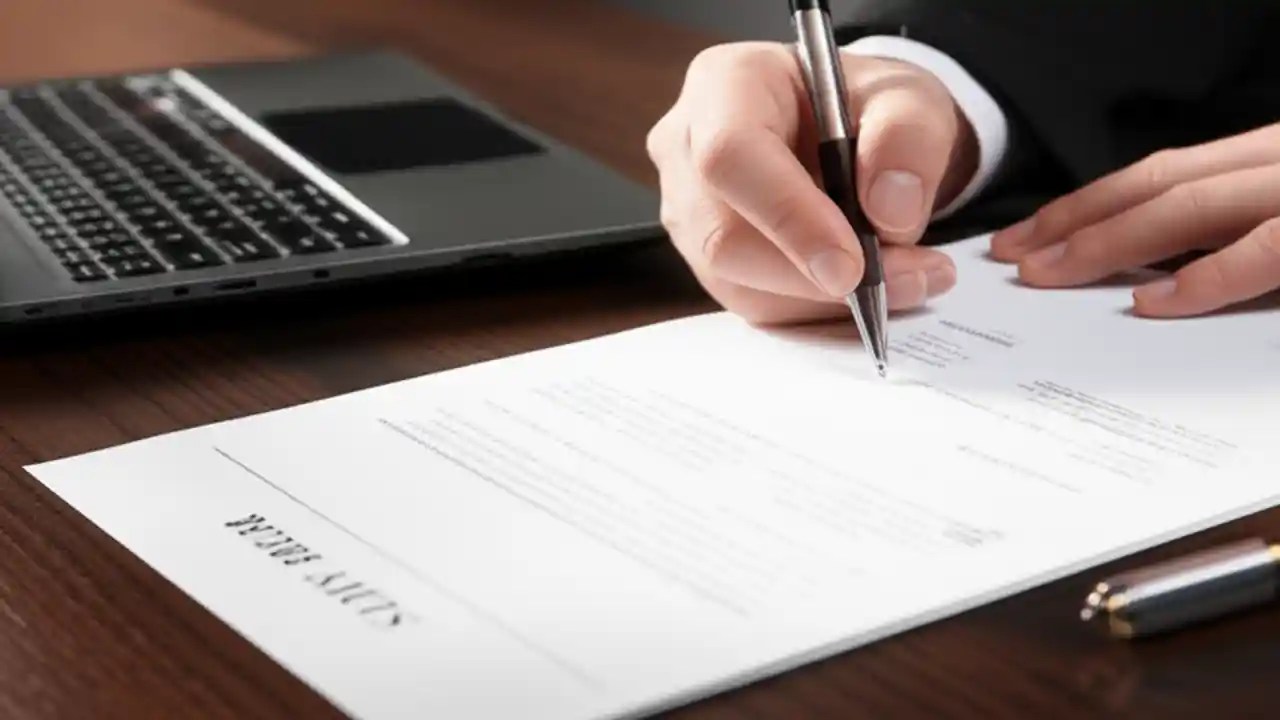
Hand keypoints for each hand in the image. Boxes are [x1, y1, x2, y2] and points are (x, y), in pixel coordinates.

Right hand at [646, 42, 975, 324]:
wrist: (853, 132)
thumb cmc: (866, 106)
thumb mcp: (908, 97)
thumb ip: (908, 139)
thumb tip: (890, 211)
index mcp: (724, 85)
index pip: (730, 154)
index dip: (787, 215)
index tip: (852, 264)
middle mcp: (687, 148)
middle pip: (723, 236)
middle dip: (814, 276)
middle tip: (907, 277)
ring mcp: (689, 211)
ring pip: (739, 282)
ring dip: (827, 298)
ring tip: (910, 278)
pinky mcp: (707, 262)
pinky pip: (756, 304)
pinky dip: (819, 308)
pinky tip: (871, 286)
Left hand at [991, 122, 1279, 316]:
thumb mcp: (1274, 219)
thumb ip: (1224, 236)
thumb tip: (1150, 275)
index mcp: (1265, 161)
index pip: (1161, 176)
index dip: (1085, 205)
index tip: (1022, 238)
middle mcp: (1276, 165)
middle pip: (1160, 186)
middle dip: (1076, 221)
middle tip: (1014, 260)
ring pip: (1192, 209)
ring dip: (1111, 242)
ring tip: (1049, 274)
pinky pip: (1264, 249)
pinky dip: (1205, 276)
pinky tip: (1150, 300)